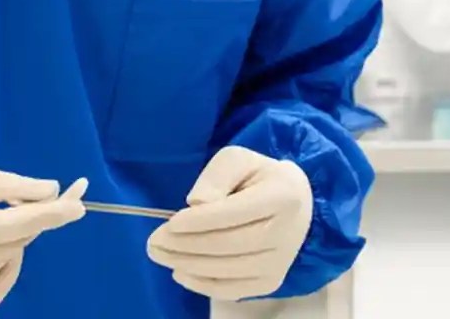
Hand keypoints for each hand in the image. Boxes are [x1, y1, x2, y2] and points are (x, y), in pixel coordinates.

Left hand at [147, 146, 312, 300]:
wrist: (296, 203)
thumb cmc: (259, 178)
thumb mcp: (238, 160)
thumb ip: (217, 175)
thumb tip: (197, 203)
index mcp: (282, 197)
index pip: (233, 214)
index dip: (197, 221)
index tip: (169, 223)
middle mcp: (286, 234)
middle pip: (226, 245)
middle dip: (184, 245)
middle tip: (153, 242)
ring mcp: (280, 263)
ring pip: (225, 269)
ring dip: (186, 264)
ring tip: (160, 254)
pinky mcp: (271, 282)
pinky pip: (230, 289)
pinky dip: (201, 283)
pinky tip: (181, 271)